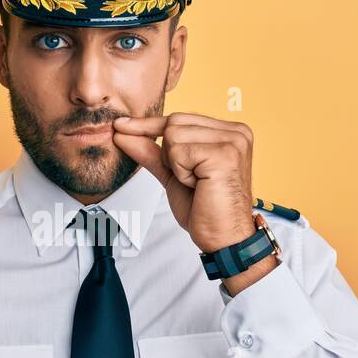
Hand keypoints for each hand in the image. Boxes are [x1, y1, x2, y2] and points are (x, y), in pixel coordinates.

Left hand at [111, 112, 257, 252]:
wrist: (223, 239)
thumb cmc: (206, 210)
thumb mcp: (174, 175)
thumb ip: (152, 152)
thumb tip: (122, 133)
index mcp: (229, 132)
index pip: (179, 118)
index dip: (149, 125)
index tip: (121, 125)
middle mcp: (236, 132)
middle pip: (174, 122)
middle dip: (170, 155)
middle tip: (191, 180)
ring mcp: (233, 141)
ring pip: (174, 136)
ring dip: (177, 166)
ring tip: (198, 183)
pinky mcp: (225, 155)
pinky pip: (179, 152)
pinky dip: (181, 173)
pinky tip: (200, 185)